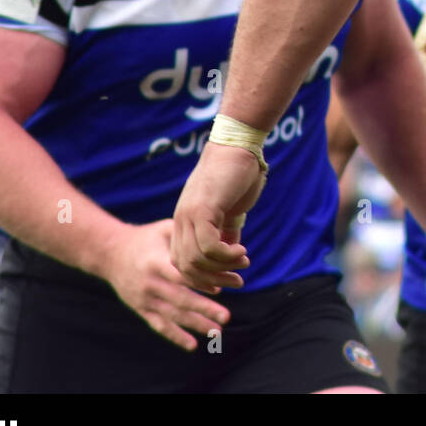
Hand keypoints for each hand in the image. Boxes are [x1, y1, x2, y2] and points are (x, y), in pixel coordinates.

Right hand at [99, 219, 230, 351]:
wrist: (110, 254)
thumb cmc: (146, 238)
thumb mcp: (164, 229)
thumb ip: (187, 235)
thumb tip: (217, 239)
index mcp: (156, 262)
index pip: (183, 275)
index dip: (203, 281)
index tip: (225, 285)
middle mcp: (150, 283)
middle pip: (180, 299)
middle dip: (204, 309)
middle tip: (226, 317)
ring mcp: (144, 299)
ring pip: (172, 315)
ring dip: (195, 324)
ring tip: (217, 332)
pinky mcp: (141, 309)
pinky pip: (159, 325)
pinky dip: (175, 336)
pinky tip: (193, 345)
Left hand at [171, 141, 266, 293]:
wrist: (238, 145)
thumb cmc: (237, 174)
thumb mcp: (230, 209)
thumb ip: (227, 231)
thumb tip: (232, 253)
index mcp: (185, 220)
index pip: (181, 261)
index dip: (201, 277)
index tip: (224, 281)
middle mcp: (181, 219)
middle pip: (185, 265)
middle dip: (212, 279)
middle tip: (237, 279)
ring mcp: (189, 214)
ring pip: (196, 259)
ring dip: (223, 267)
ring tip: (244, 261)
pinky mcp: (202, 209)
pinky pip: (208, 246)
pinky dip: (226, 255)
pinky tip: (242, 251)